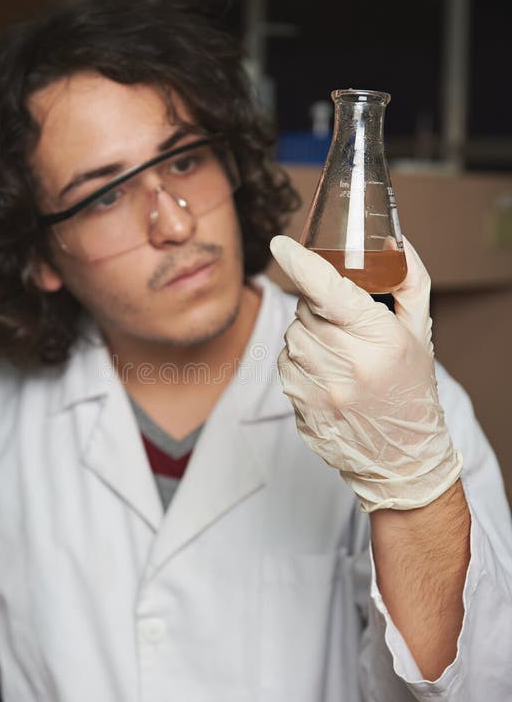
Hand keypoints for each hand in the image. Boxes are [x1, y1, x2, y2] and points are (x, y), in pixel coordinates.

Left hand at [269, 235, 461, 512]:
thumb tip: (395, 242)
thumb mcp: (420, 334)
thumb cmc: (411, 390)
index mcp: (380, 340)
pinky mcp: (300, 406)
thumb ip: (409, 283)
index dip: (301, 264)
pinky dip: (299, 360)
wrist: (401, 458)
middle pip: (306, 310)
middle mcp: (347, 365)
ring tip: (338, 354)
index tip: (281, 245)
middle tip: (344, 326)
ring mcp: (319, 388)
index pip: (331, 292)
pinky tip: (325, 374)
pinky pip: (284, 364)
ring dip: (307, 334)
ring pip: (291, 335)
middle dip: (318, 307)